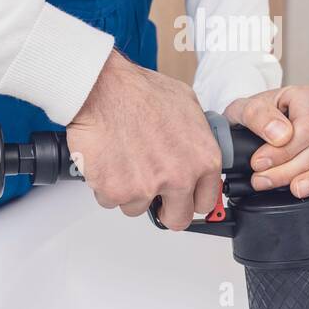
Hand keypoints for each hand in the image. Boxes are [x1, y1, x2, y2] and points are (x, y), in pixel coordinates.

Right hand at [67, 50, 222, 229]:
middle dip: (164, 208)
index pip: (205, 202)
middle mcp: (178, 177)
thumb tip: (198, 152)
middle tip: (152, 190)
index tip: (182, 196)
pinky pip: (110, 200)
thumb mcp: (188, 107)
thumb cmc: (141, 92)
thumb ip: (197, 138)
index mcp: (202, 159)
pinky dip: (106, 185)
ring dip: (130, 191)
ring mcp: (146, 187)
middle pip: (177, 219)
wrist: (103, 89)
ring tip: (125, 160)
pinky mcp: (115, 191)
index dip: (190, 199)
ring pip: (137, 208)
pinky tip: (109, 160)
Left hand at [223, 85, 308, 200]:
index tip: (259, 162)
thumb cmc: (250, 117)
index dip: (283, 151)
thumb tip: (281, 134)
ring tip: (297, 190)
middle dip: (289, 170)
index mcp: (303, 98)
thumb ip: (258, 116)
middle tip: (262, 181)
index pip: (307, 128)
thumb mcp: (241, 109)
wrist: (247, 128)